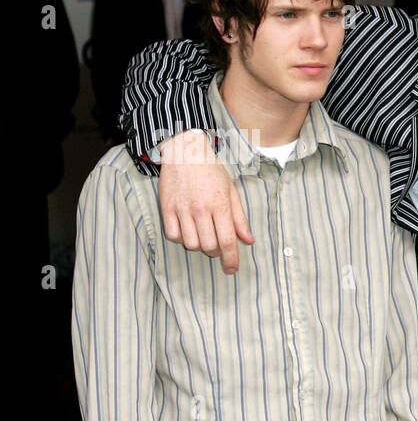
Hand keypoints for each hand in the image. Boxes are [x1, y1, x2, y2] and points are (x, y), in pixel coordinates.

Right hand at [159, 129, 253, 273]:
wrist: (184, 150)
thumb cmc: (212, 171)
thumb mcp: (231, 191)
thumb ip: (239, 218)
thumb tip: (249, 241)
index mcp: (220, 205)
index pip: (227, 241)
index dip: (231, 260)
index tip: (232, 270)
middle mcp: (201, 209)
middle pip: (209, 246)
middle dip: (216, 252)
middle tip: (218, 244)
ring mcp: (181, 209)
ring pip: (191, 244)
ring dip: (199, 245)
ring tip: (202, 234)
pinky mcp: (166, 208)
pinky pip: (173, 235)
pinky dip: (181, 238)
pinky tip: (187, 229)